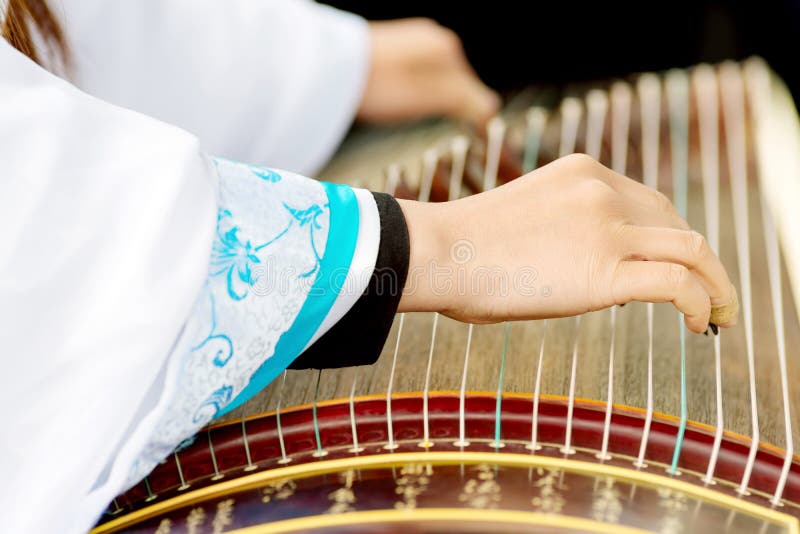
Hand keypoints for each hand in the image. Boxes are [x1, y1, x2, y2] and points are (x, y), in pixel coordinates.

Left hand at [358, 18, 499, 125]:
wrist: (330, 69)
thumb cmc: (383, 83)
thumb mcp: (435, 97)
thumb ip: (467, 101)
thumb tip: (491, 110)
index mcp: (446, 48)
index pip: (472, 86)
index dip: (470, 112)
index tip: (470, 132)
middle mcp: (427, 38)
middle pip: (448, 81)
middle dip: (443, 104)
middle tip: (431, 122)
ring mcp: (403, 42)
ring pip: (425, 79)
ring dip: (421, 99)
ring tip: (405, 111)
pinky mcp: (381, 51)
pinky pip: (404, 76)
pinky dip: (402, 91)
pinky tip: (388, 99)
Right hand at [397, 154, 738, 332]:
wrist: (439, 252)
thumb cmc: (464, 246)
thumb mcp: (526, 216)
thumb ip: (564, 227)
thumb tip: (578, 266)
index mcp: (583, 172)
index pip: (649, 202)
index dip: (669, 236)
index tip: (674, 265)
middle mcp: (604, 189)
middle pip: (678, 223)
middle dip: (700, 260)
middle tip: (707, 292)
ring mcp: (608, 227)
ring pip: (694, 250)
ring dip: (717, 284)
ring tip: (720, 313)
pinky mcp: (607, 269)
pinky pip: (678, 284)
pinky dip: (702, 303)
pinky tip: (700, 324)